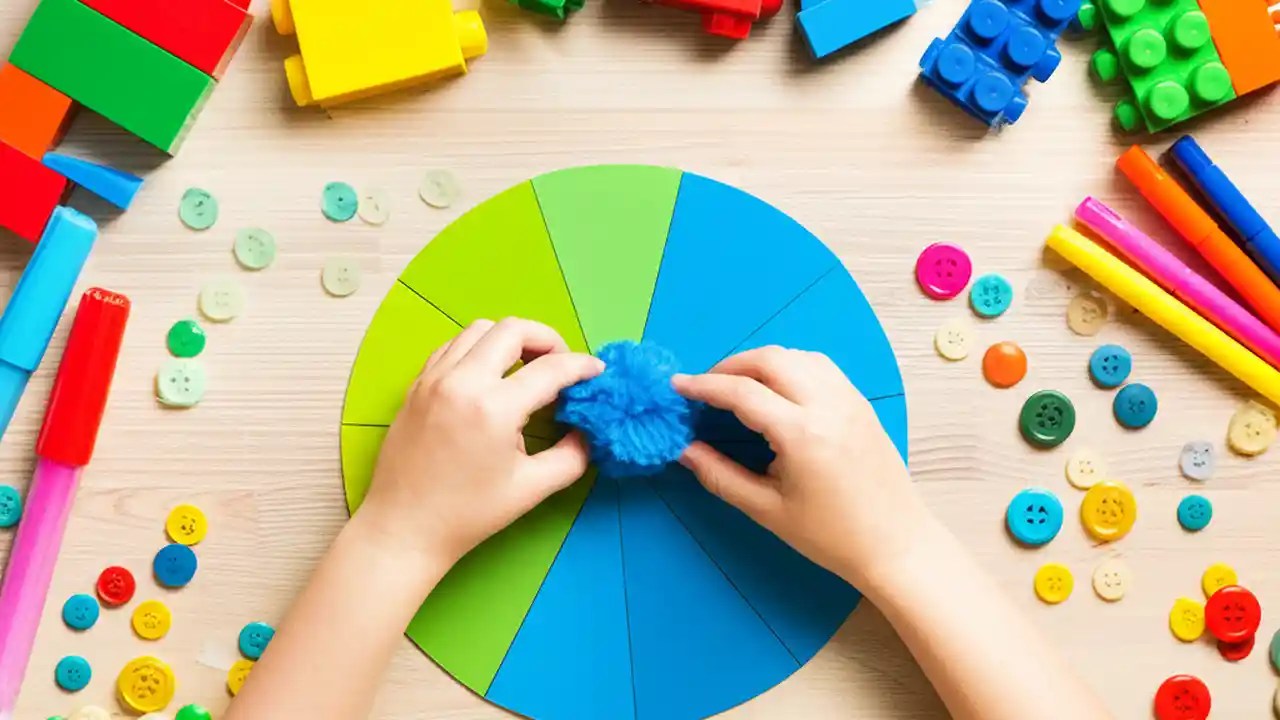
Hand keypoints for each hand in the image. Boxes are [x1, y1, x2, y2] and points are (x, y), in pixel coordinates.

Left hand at [359, 318, 603, 564]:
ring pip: (479, 329)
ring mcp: (434, 379)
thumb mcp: (531, 489)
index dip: (582, 366)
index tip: (597, 372)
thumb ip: (571, 456)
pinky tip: (489, 375)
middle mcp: (461, 382)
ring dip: (510, 339)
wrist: (403, 528)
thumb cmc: (468, 514)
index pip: (550, 368)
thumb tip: (586, 430)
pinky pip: (452, 346)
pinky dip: (478, 348)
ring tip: (526, 366)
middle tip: (560, 364)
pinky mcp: (416, 385)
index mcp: (493, 409)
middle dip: (547, 339)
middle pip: (512, 329)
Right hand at [673, 347, 930, 591]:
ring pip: (797, 356)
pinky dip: (790, 366)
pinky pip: (820, 366)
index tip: (677, 386)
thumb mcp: (767, 510)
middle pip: (770, 359)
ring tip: (738, 385)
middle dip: (730, 366)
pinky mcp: (861, 403)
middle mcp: (827, 404)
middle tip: (706, 387)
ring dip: (762, 362)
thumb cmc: (830, 535)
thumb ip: (720, 475)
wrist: (896, 543)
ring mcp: (849, 399)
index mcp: (802, 433)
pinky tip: (777, 389)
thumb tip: (684, 450)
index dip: (703, 386)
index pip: (742, 392)